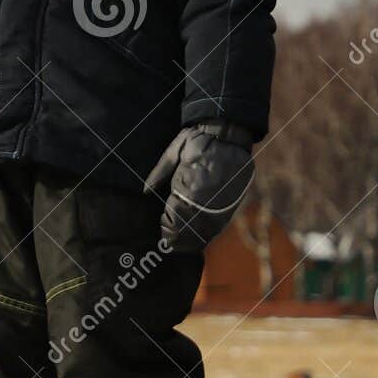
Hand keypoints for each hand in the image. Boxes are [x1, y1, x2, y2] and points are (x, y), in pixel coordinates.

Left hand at [142, 121, 253, 252]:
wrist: (228, 133)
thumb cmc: (198, 140)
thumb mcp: (174, 152)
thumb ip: (159, 173)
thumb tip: (145, 191)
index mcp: (190, 187)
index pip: (175, 220)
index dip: (167, 229)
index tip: (162, 230)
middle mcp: (206, 200)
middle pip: (189, 231)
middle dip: (177, 238)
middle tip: (168, 243)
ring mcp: (221, 203)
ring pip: (205, 232)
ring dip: (192, 239)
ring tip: (181, 242)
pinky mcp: (232, 203)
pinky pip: (219, 225)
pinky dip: (207, 233)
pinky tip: (199, 236)